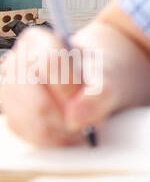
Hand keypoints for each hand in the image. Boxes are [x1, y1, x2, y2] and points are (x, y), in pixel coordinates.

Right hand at [0, 27, 105, 145]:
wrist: (92, 80)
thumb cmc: (96, 72)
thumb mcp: (107, 75)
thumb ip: (99, 93)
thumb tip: (76, 118)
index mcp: (36, 41)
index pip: (48, 62)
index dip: (70, 85)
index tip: (84, 95)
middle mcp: (15, 66)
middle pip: (37, 103)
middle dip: (68, 118)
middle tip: (89, 122)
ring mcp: (10, 94)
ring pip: (33, 125)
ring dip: (63, 132)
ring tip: (84, 128)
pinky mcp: (13, 119)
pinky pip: (32, 138)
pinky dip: (55, 140)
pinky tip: (71, 133)